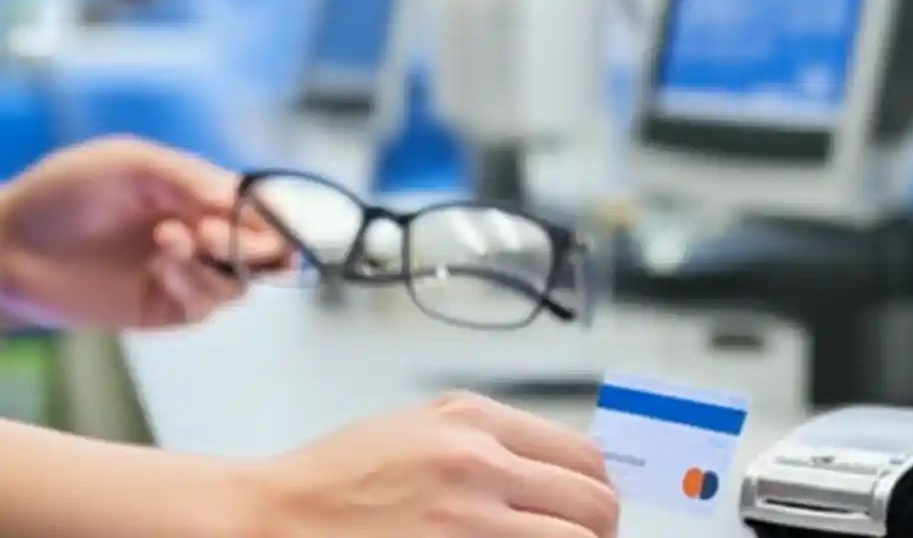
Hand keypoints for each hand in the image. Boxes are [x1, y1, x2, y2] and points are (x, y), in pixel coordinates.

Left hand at [0, 137, 285, 328]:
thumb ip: (191, 175)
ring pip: (241, 280)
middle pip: (267, 250)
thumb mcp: (131, 162)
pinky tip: (159, 265)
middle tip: (212, 232)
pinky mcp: (169, 308)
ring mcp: (187, 273)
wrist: (10, 248)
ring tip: (167, 242)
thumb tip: (241, 201)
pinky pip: (208, 304)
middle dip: (254, 243)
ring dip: (216, 262)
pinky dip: (193, 283)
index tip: (274, 219)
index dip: (277, 215)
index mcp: (199, 193)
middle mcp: (201, 234)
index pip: (261, 207)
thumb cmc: (63, 193)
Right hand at [256, 391, 618, 537]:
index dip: (598, 492)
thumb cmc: (339, 480)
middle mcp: (478, 469)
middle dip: (599, 532)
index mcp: (475, 424)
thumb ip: (493, 439)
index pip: (585, 459)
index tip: (592, 511)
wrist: (273, 519)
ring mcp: (466, 526)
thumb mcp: (422, 428)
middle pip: (593, 509)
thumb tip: (562, 468)